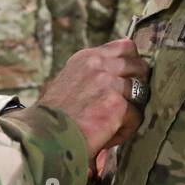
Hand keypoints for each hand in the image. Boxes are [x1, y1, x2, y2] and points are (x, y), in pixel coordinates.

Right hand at [39, 39, 147, 157]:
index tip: (130, 78)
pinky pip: (136, 116)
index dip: (133, 64)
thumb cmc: (54, 116)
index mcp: (87, 57)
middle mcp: (98, 64)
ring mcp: (108, 82)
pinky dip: (125, 130)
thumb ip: (93, 75)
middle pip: (139, 66)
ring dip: (130, 111)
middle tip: (125, 106)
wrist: (43, 136)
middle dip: (138, 87)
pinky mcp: (117, 104)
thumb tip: (119, 78)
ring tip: (111, 126)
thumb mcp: (69, 82)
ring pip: (141, 92)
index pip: (125, 47)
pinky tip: (106, 137)